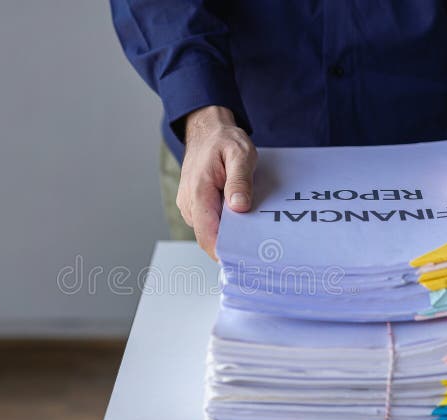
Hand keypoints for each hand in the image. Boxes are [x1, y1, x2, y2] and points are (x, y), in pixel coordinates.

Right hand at [179, 105, 256, 259]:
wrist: (207, 131)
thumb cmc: (223, 141)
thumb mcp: (239, 155)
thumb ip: (239, 181)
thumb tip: (239, 207)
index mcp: (198, 193)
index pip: (207, 236)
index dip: (223, 253)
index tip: (243, 262)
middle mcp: (189, 204)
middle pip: (209, 238)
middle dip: (231, 246)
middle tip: (257, 252)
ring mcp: (190, 206)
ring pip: (210, 231)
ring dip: (229, 234)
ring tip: (252, 232)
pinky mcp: (195, 206)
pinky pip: (210, 223)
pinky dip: (225, 224)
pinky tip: (241, 219)